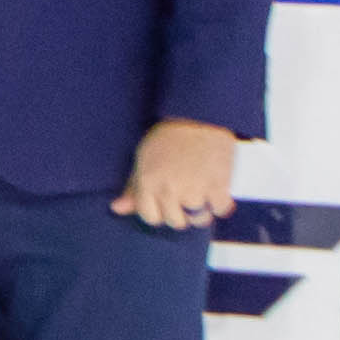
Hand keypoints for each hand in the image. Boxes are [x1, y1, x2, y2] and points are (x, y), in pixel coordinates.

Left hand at [117, 118, 242, 231]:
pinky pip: (220, 210)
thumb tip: (117, 209)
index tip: (168, 204)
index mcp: (147, 183)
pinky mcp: (219, 186)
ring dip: (202, 212)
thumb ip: (133, 186)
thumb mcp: (143, 157)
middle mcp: (169, 190)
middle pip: (175, 222)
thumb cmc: (169, 136)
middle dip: (181, 214)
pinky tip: (219, 193)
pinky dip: (221, 205)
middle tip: (187, 197)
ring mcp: (194, 190)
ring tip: (203, 195)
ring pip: (198, 219)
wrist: (199, 117)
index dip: (160, 212)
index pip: (150, 217)